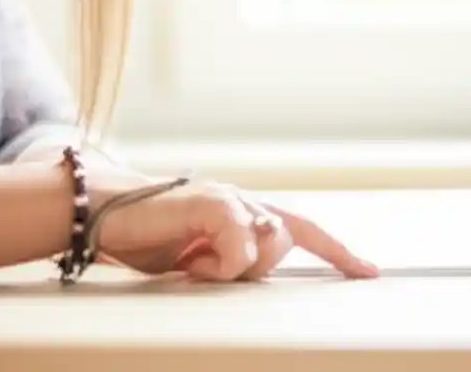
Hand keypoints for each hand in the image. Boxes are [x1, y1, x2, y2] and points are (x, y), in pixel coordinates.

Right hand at [89, 173, 379, 281]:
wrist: (101, 214)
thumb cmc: (147, 238)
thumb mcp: (200, 258)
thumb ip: (233, 259)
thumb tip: (253, 265)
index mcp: (244, 212)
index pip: (304, 231)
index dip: (338, 252)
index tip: (368, 272)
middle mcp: (244, 200)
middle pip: (288, 241)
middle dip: (256, 266)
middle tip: (203, 269)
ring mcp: (231, 197)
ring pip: (270, 244)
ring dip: (233, 267)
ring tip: (193, 263)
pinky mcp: (214, 202)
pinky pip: (239, 248)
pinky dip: (217, 266)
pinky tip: (188, 261)